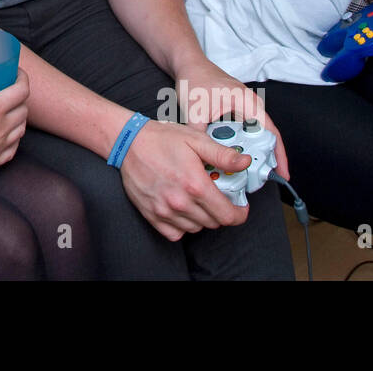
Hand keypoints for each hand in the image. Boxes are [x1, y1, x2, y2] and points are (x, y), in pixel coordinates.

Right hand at [0, 72, 28, 190]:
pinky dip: (14, 139)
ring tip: (11, 114)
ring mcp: (2, 145)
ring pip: (22, 129)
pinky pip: (14, 148)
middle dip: (20, 99)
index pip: (21, 90)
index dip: (23, 78)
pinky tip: (7, 138)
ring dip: (20, 119)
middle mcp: (3, 127)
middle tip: (10, 94)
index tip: (17, 73)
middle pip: (24, 109)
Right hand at [117, 119, 252, 240]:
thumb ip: (223, 155)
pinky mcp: (152, 215)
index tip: (239, 206)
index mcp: (195, 185)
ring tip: (197, 199)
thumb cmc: (161, 140)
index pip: (228, 215)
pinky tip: (182, 209)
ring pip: (196, 228)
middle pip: (214, 222)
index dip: (239, 213)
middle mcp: (181, 202)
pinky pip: (175, 233)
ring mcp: (165, 211)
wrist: (128, 143)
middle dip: (221, 210)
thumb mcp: (196, 141)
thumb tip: (244, 162)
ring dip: (202, 217)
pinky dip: (183, 226)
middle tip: (216, 195)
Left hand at [173, 60, 289, 180]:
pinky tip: (237, 157)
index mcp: (248, 103)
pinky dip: (244, 144)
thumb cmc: (194, 80)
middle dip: (266, 158)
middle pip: (266, 136)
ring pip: (256, 134)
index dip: (278, 155)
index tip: (282, 173)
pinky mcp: (238, 110)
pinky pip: (246, 130)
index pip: (270, 132)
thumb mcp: (195, 111)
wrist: (187, 64)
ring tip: (252, 173)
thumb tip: (203, 158)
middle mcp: (252, 104)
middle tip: (263, 179)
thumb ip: (200, 136)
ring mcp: (246, 106)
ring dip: (254, 152)